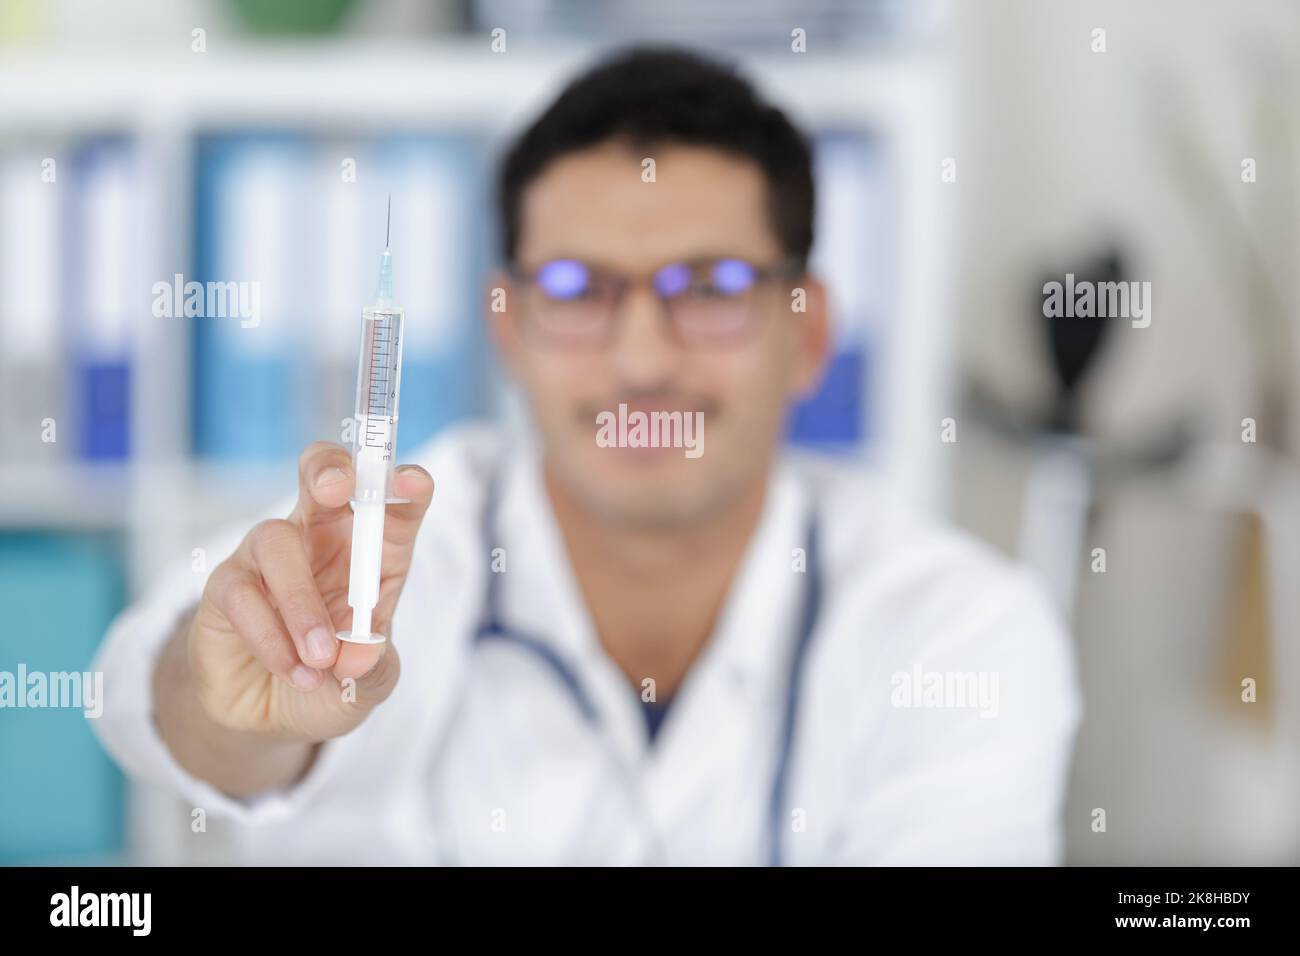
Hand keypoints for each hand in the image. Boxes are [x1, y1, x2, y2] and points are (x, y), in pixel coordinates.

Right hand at [187, 442, 433, 741]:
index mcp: (374, 548)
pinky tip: (294, 671)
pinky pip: (243, 592)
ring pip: (277, 540)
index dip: (406, 485)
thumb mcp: (368, 682)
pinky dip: (272, 637)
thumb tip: (356, 655)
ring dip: (301, 602)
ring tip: (320, 657)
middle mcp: (322, 537)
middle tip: (336, 487)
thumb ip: (371, 666)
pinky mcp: (228, 585)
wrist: (272, 716)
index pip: (394, 503)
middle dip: (329, 469)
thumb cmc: (332, 679)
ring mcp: (270, 556)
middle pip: (321, 475)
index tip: (413, 484)